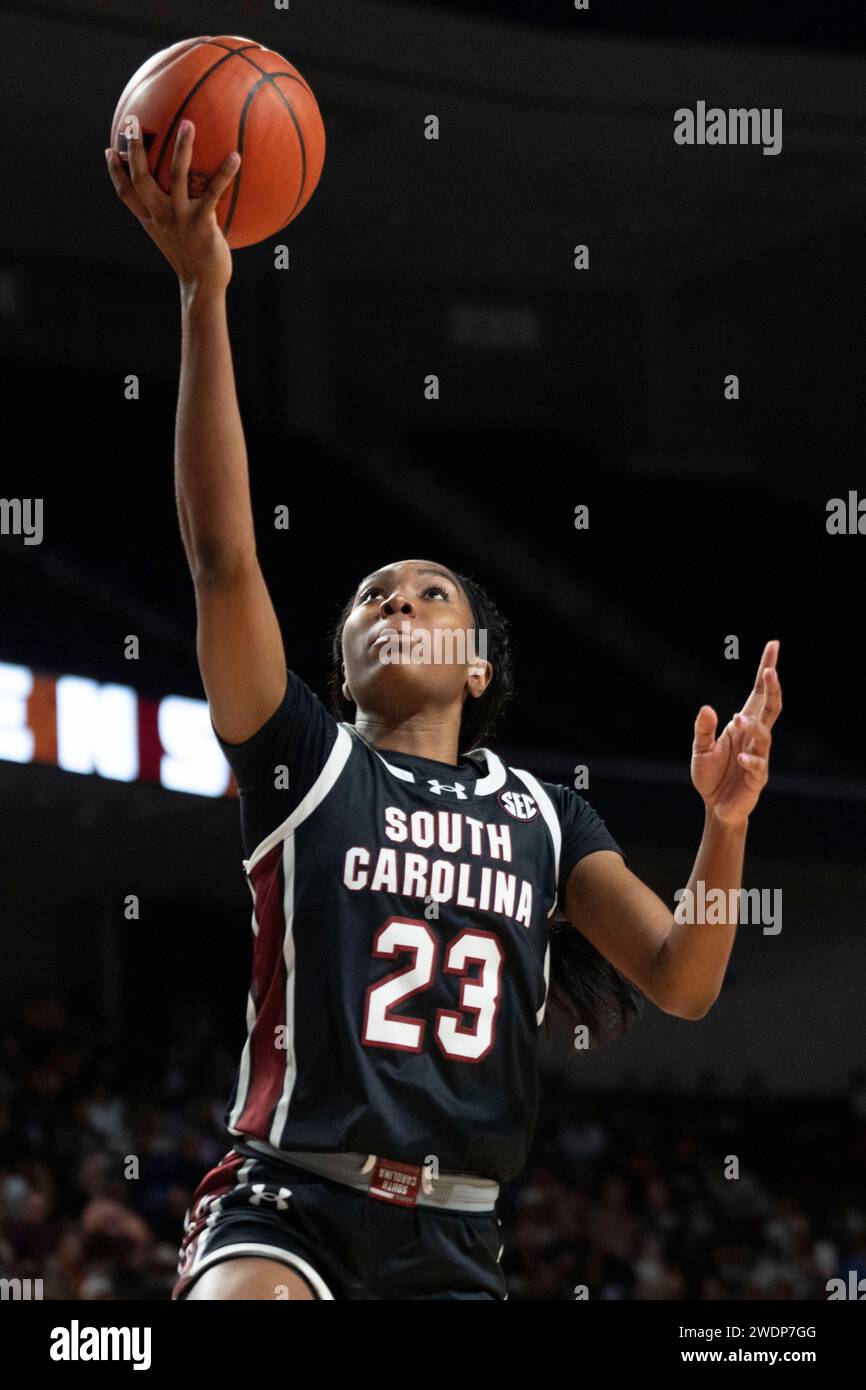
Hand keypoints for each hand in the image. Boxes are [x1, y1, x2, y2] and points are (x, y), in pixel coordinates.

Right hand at [105, 117, 239, 295]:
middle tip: (133, 122)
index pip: (126, 193)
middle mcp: (161, 215)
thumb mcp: (174, 239)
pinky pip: (212, 192)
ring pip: (176, 175)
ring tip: (187, 124)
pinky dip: (224, 174)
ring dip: (181, 148)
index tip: (109, 149)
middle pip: (141, 177)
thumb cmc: (192, 262)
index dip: (114, 171)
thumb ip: (170, 219)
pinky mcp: (201, 222)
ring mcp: (180, 218)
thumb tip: (182, 202)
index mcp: (151, 220)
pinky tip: (235, 156)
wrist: (202, 286)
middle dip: (135, 149)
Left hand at [691, 640, 781, 825]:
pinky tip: (742, 759)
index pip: (759, 693)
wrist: (715, 807)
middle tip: (770, 671)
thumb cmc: (711, 776)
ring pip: (764, 737)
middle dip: (772, 689)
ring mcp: (759, 757)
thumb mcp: (700, 749)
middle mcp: (754, 738)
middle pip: (770, 708)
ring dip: (752, 727)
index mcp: (743, 725)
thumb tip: (707, 708)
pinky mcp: (756, 779)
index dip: (766, 670)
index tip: (773, 646)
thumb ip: (703, 729)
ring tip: (737, 719)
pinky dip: (751, 761)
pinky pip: (758, 768)